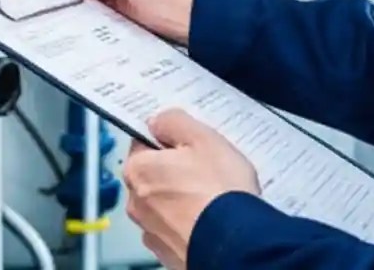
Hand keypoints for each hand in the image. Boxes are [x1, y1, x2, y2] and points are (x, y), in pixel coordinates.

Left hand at [124, 109, 260, 268]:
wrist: (236, 242)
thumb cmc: (219, 191)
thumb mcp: (202, 138)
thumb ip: (174, 122)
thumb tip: (159, 121)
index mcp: (138, 170)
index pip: (144, 142)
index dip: (168, 140)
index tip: (188, 144)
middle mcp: (137, 203)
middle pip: (153, 175)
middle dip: (175, 170)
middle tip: (206, 169)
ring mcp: (151, 231)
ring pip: (164, 204)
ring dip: (182, 199)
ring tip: (213, 197)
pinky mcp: (168, 252)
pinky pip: (175, 229)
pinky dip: (189, 223)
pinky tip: (210, 219)